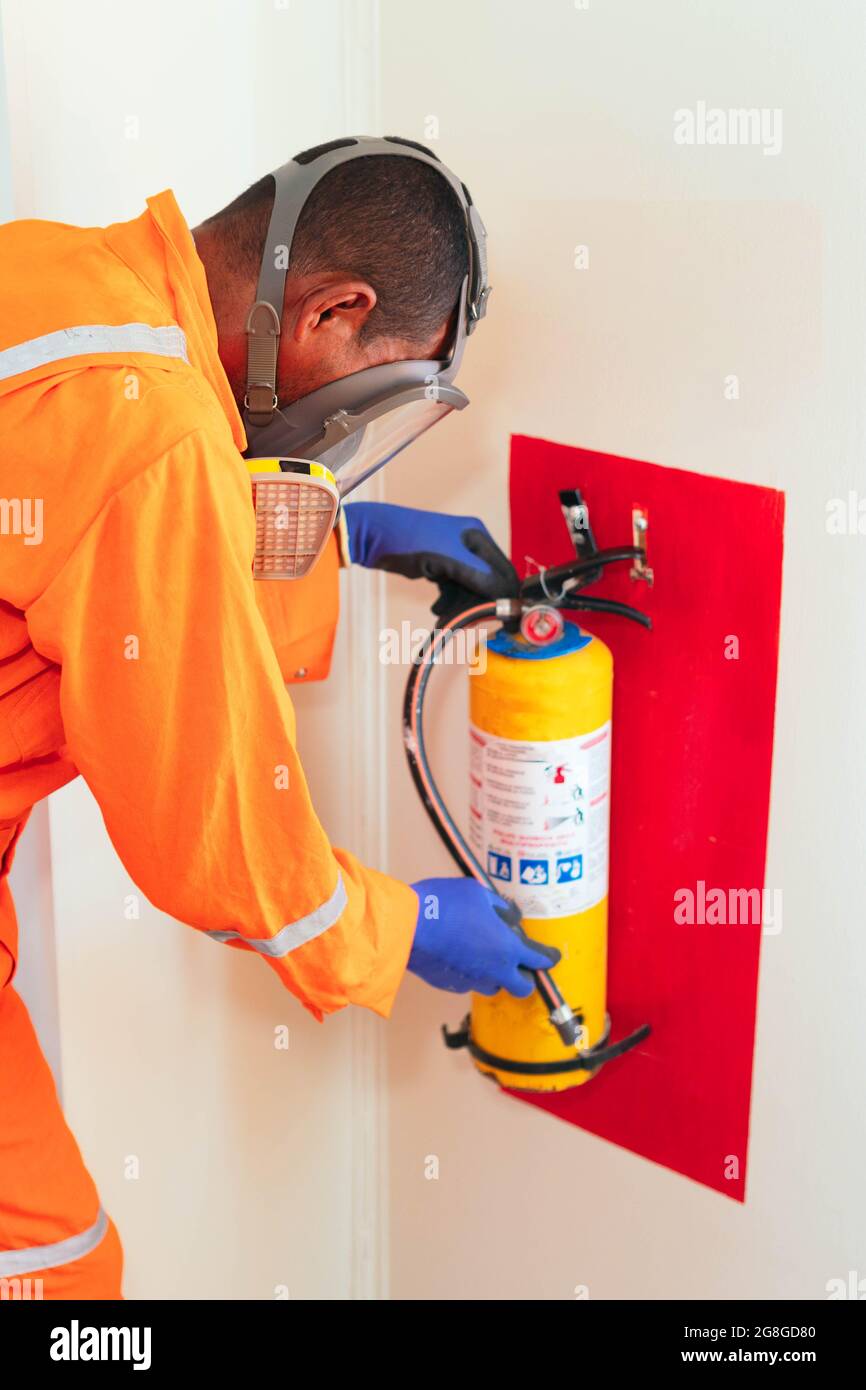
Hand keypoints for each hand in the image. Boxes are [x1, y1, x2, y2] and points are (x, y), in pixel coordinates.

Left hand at [343, 502, 518, 619]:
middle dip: (477, 604)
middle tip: (467, 624)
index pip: (502, 570)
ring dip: (460, 606)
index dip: (506, 596)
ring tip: (443, 619)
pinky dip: (448, 601)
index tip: (506, 621)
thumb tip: (507, 595)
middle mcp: (469, 543)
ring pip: (469, 588)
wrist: (369, 535)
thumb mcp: (446, 558)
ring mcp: (453, 554)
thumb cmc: (407, 540)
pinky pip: (453, 587)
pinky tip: (437, 611)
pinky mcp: (439, 564)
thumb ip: (479, 575)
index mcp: (476, 535)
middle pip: (487, 582)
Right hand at [408, 876, 559, 995]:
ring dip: (495, 974)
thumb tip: (508, 915)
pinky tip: (459, 953)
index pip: (538, 960)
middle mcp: (494, 970)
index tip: (551, 957)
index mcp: (507, 948)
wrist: (406, 926)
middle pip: (522, 987)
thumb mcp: (478, 893)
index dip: (548, 958)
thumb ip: (498, 907)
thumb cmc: (443, 905)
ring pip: (493, 986)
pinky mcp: (450, 985)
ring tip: (483, 953)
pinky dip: (470, 972)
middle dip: (525, 977)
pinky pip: (468, 982)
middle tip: (518, 962)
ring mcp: (471, 980)